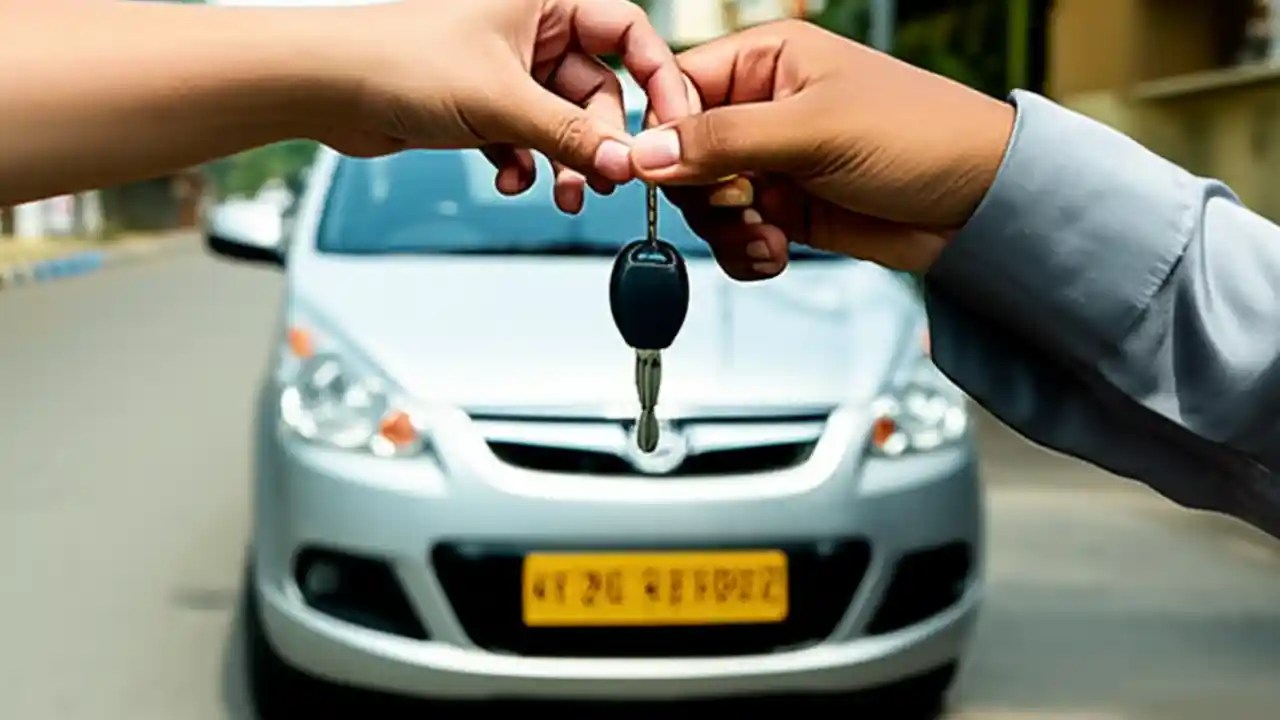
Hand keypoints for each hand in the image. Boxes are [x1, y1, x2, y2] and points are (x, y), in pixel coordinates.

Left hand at [319, 0, 689, 213]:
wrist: (326, 87)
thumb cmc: (397, 59)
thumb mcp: (501, 101)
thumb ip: (570, 135)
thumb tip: (623, 162)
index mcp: (544, 0)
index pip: (628, 32)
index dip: (658, 79)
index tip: (673, 127)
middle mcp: (530, 29)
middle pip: (599, 89)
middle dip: (598, 140)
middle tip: (601, 180)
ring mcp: (508, 69)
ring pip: (563, 121)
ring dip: (564, 160)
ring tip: (560, 191)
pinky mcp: (484, 104)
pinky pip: (528, 137)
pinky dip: (524, 162)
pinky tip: (508, 178)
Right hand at [628, 20, 1014, 277]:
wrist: (981, 206)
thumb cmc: (923, 136)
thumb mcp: (814, 130)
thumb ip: (723, 142)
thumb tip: (645, 152)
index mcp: (768, 59)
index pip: (678, 89)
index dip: (666, 133)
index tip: (673, 172)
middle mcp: (764, 108)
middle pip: (682, 154)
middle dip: (702, 193)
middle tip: (737, 207)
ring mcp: (774, 162)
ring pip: (705, 202)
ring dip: (726, 231)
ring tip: (766, 237)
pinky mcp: (787, 209)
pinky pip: (736, 236)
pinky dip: (747, 252)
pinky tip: (777, 252)